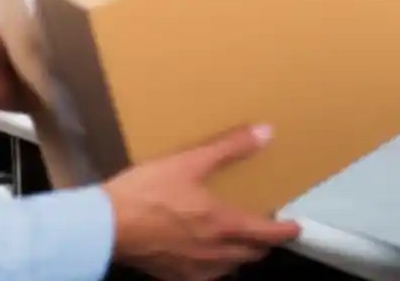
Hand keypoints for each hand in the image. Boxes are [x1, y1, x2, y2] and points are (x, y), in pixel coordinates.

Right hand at [105, 125, 301, 280]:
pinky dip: (213, 268)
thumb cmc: (147, 192)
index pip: (266, 234)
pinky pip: (203, 278)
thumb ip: (229, 148)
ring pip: (228, 268)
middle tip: (267, 232)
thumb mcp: (189, 162)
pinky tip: (205, 258)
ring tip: (239, 243)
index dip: (285, 232)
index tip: (295, 228)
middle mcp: (213, 253)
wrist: (104, 226)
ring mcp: (191, 269)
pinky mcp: (170, 276)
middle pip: (250, 255)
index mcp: (222, 225)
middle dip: (263, 245)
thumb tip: (266, 133)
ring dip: (239, 256)